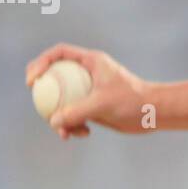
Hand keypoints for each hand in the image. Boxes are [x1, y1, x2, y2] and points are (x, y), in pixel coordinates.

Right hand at [25, 43, 153, 139]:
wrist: (154, 114)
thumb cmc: (133, 102)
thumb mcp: (102, 104)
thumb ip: (76, 112)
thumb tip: (52, 122)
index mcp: (90, 61)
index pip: (58, 54)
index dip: (41, 63)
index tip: (33, 80)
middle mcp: (87, 73)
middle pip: (55, 78)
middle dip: (45, 95)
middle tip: (40, 108)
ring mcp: (89, 90)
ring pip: (62, 100)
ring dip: (60, 118)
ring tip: (66, 134)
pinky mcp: (93, 106)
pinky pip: (73, 114)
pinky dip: (73, 125)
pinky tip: (84, 134)